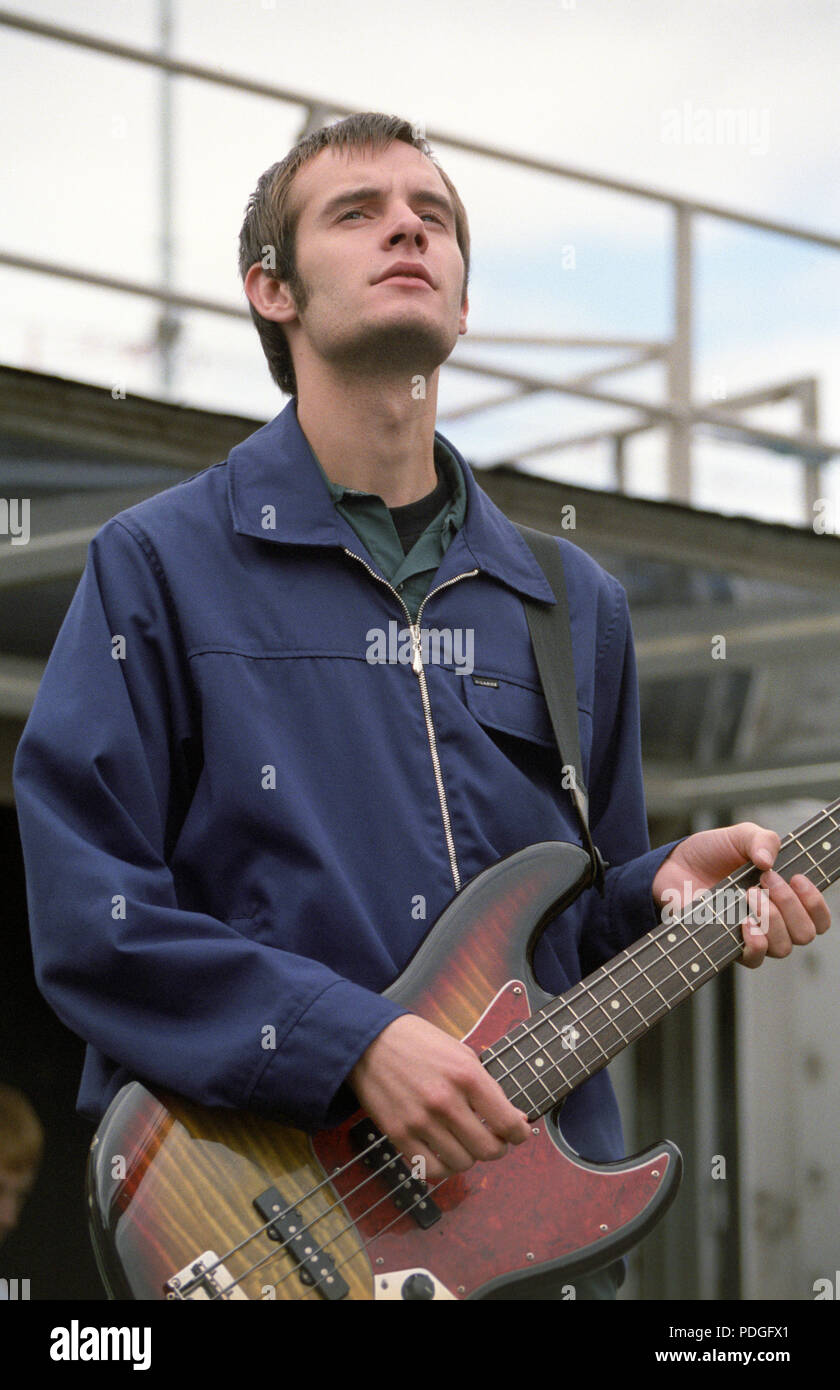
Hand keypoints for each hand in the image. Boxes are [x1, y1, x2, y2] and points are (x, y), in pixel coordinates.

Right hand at [347, 1014, 531, 1183]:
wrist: (370, 1042)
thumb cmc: (419, 1044)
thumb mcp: (461, 1053)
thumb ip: (487, 1086)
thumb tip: (514, 1118)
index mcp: (466, 1075)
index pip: (507, 1121)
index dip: (520, 1134)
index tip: (519, 1134)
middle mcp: (445, 1101)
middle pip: (488, 1150)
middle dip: (497, 1148)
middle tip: (492, 1140)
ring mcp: (421, 1120)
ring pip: (462, 1164)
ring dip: (468, 1157)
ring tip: (463, 1143)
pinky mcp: (398, 1135)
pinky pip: (431, 1171)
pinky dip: (443, 1169)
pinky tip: (443, 1155)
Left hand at [652, 822, 830, 967]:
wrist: (675, 864)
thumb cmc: (712, 853)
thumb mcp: (741, 835)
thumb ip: (763, 840)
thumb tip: (769, 860)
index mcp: (784, 898)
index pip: (819, 918)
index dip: (816, 903)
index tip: (797, 877)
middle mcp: (773, 921)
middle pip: (804, 934)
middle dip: (790, 904)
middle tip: (766, 880)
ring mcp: (750, 935)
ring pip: (783, 948)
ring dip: (772, 919)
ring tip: (749, 894)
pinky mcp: (727, 945)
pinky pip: (754, 959)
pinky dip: (755, 942)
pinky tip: (743, 921)